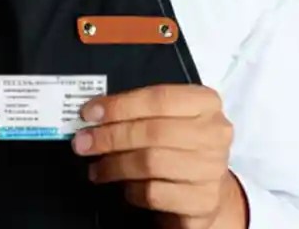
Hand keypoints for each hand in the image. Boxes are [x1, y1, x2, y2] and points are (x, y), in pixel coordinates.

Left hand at [71, 84, 243, 228]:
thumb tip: (94, 115)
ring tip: (97, 169)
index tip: (88, 113)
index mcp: (205, 103)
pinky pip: (155, 194)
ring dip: (115, 166)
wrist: (207, 189)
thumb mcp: (166, 120)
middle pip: (152, 132)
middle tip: (83, 143)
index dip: (119, 105)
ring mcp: (212, 168)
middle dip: (110, 137)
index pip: (158, 98)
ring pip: (151, 163)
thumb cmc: (180, 146)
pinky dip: (132, 191)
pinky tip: (126, 188)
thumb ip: (137, 113)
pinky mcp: (203, 201)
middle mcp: (214, 133)